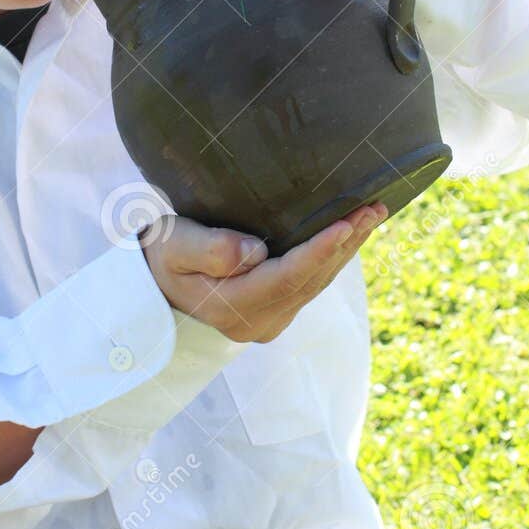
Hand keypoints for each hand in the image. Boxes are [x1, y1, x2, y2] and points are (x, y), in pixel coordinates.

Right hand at [138, 202, 389, 342]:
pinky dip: (333, 256)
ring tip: (373, 214)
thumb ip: (210, 250)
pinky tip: (352, 234)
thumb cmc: (162, 256)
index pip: (287, 277)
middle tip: (374, 207)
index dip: (320, 250)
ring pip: (317, 282)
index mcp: (233, 307)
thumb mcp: (173, 246)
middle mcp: (258, 321)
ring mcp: (270, 320)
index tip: (347, 223)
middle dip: (346, 243)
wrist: (153, 287)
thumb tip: (254, 253)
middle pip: (311, 280)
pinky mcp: (276, 310)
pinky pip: (312, 283)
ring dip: (347, 249)